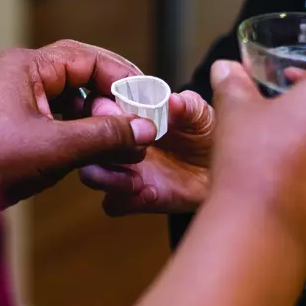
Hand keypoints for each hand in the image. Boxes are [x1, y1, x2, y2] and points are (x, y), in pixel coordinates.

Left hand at [0, 40, 156, 206]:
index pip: (86, 58)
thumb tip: (144, 128)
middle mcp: (19, 76)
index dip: (122, 76)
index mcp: (25, 66)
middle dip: (112, 99)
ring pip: (69, 101)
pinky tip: (96, 154)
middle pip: (79, 76)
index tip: (148, 98)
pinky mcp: (12, 125)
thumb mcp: (54, 148)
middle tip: (140, 120)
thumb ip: (103, 135)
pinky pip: (55, 120)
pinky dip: (78, 134)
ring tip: (122, 143)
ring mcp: (14, 100)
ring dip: (97, 120)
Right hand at [76, 90, 213, 214]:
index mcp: (129, 112)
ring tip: (139, 179)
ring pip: (91, 173)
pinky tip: (152, 193)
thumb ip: (188, 106)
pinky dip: (126, 200)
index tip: (119, 113)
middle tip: (136, 148)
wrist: (219, 170)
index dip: (103, 108)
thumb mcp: (201, 115)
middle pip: (86, 139)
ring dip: (108, 176)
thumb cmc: (205, 134)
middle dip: (103, 144)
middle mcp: (119, 141)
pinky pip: (113, 203)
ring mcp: (123, 170)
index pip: (98, 104)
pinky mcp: (133, 198)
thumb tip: (173, 101)